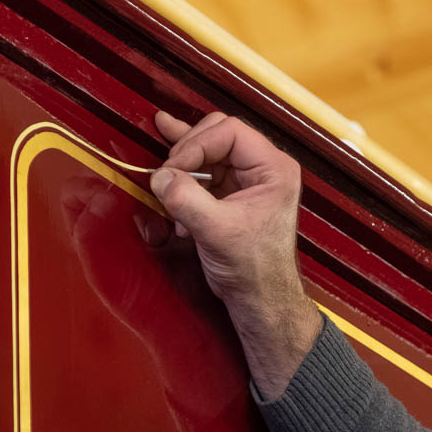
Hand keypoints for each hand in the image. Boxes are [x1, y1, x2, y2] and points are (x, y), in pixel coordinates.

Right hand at [149, 111, 320, 398]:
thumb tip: (159, 177)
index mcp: (273, 168)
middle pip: (217, 134)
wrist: (259, 299)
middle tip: (167, 174)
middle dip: (187, 151)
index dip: (195, 144)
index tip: (172, 169)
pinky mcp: (230, 195)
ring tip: (159, 164)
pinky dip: (183, 178)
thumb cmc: (253, 269)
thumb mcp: (216, 231)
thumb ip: (185, 199)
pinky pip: (202, 173)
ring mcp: (245, 181)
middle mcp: (262, 168)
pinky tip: (166, 183)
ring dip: (182, 164)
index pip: (229, 131)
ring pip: (207, 151)